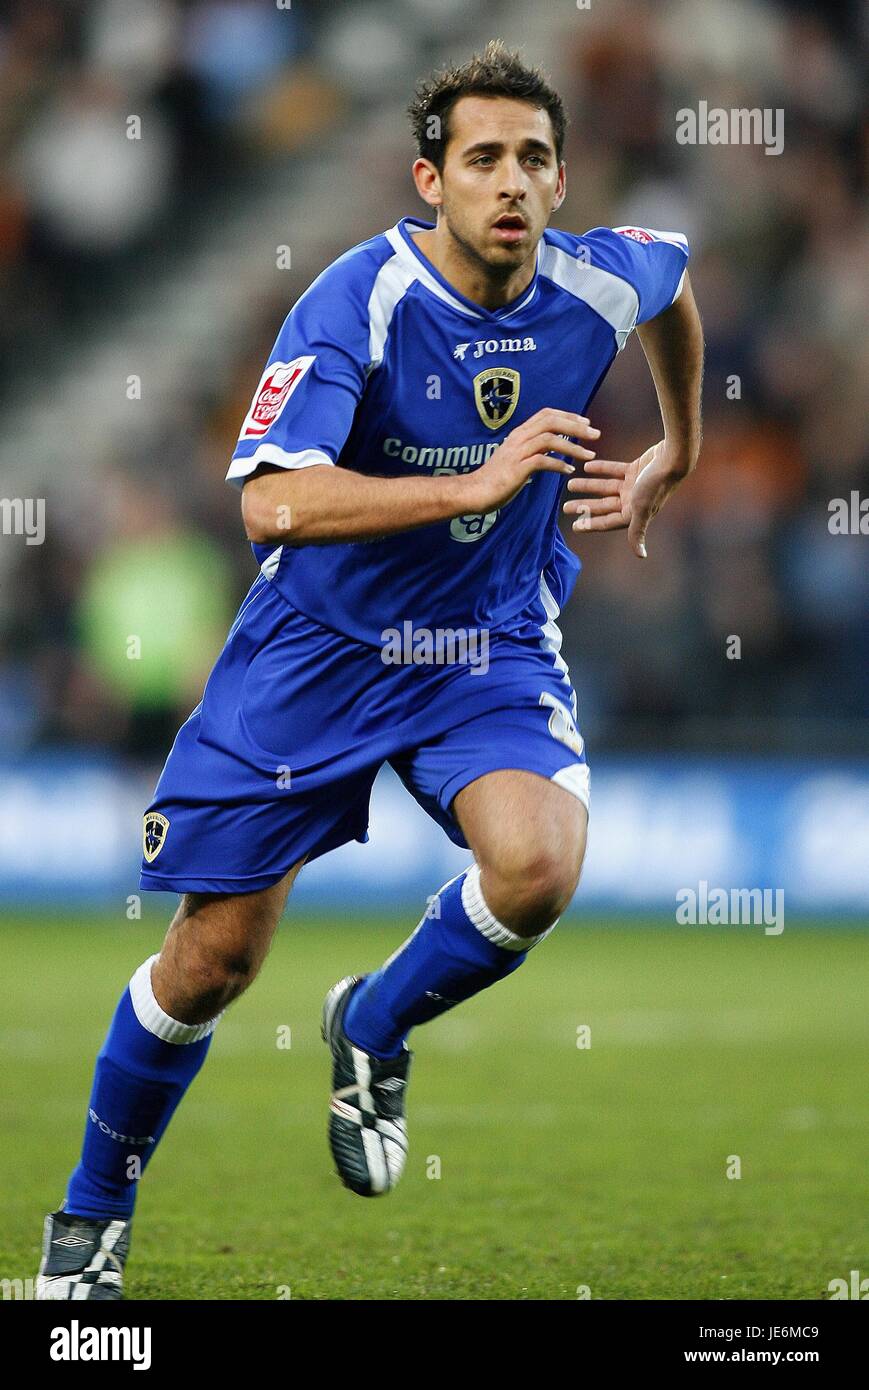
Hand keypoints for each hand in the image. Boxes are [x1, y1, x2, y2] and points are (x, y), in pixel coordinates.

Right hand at [462, 408, 599, 513]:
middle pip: (551, 421)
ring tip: (589, 455)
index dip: (568, 415)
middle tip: (595, 434)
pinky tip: (569, 472)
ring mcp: (517, 452)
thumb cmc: (496, 479)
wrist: (474, 492)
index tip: (585, 423)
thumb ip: (531, 451)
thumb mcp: (516, 458)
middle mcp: (519, 438)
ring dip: (573, 446)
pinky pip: (543, 461)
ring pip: (550, 439)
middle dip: (576, 426)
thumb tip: (550, 451)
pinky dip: (559, 465)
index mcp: (519, 433)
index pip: (546, 414)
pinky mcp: (517, 468)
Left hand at [562, 440, 695, 557]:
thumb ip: (637, 532)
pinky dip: (601, 468)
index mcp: (634, 513)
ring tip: (570, 484)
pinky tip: (587, 467)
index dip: (590, 524)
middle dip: (585, 506)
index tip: (574, 526)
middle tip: (566, 507)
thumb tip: (641, 556)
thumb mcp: (642, 509)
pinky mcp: (636, 469)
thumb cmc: (656, 485)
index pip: (607, 522)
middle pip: (603, 506)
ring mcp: (634, 485)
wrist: (673, 458)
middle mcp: (634, 501)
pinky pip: (614, 470)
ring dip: (588, 486)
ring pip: (606, 487)